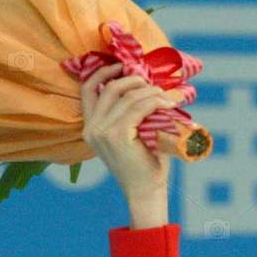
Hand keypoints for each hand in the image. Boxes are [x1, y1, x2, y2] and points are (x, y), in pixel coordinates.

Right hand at [79, 64, 189, 224]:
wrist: (146, 191)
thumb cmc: (144, 164)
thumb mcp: (133, 135)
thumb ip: (132, 114)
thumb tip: (149, 86)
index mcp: (90, 127)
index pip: (87, 89)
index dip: (102, 72)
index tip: (121, 66)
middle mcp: (92, 128)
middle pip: (109, 88)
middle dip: (133, 80)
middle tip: (153, 84)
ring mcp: (102, 131)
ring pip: (128, 97)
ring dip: (151, 92)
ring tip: (167, 96)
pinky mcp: (118, 135)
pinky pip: (139, 108)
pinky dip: (156, 102)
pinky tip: (168, 104)